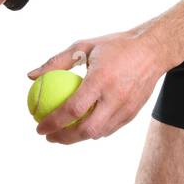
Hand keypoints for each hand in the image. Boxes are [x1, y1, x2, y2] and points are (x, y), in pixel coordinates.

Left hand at [28, 30, 168, 143]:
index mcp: (100, 79)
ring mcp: (126, 107)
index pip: (72, 109)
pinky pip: (109, 129)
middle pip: (85, 130)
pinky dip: (93, 131)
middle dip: (63, 138)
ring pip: (98, 133)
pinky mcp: (133, 113)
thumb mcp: (83, 46)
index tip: (38, 127)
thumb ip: (56, 62)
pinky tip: (82, 125)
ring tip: (62, 133)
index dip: (53, 122)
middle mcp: (115, 97)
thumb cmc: (114, 46)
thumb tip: (31, 77)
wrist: (153, 50)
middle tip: (48, 136)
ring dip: (77, 137)